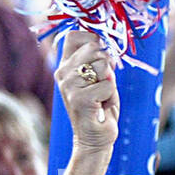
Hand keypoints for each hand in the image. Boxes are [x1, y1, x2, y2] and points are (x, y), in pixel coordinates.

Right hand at [56, 32, 118, 158]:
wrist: (94, 139)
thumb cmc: (100, 109)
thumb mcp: (99, 79)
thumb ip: (98, 61)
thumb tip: (105, 43)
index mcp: (65, 65)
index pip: (75, 36)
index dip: (93, 39)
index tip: (102, 55)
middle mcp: (63, 72)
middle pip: (93, 47)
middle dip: (106, 64)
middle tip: (102, 84)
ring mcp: (69, 85)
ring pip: (102, 65)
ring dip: (109, 82)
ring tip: (101, 97)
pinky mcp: (79, 98)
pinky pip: (108, 84)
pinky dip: (111, 95)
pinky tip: (101, 106)